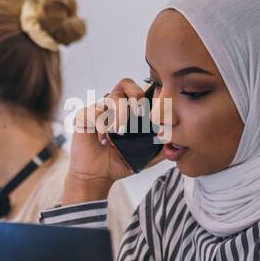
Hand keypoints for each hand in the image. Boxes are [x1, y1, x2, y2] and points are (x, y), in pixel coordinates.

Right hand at [63, 77, 158, 203]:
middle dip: (136, 96)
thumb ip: (160, 148)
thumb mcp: (144, 156)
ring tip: (120, 131)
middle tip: (139, 112)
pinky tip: (102, 137)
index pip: (139, 91)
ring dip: (121, 113)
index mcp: (127, 112)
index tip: (153, 112)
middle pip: (125, 83)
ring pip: (112, 97)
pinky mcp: (83, 117)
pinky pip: (95, 111)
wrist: (97, 177)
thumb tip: (176, 141)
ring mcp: (97, 110)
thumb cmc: (118, 163)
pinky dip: (102, 123)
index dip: (148, 95)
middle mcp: (112, 107)